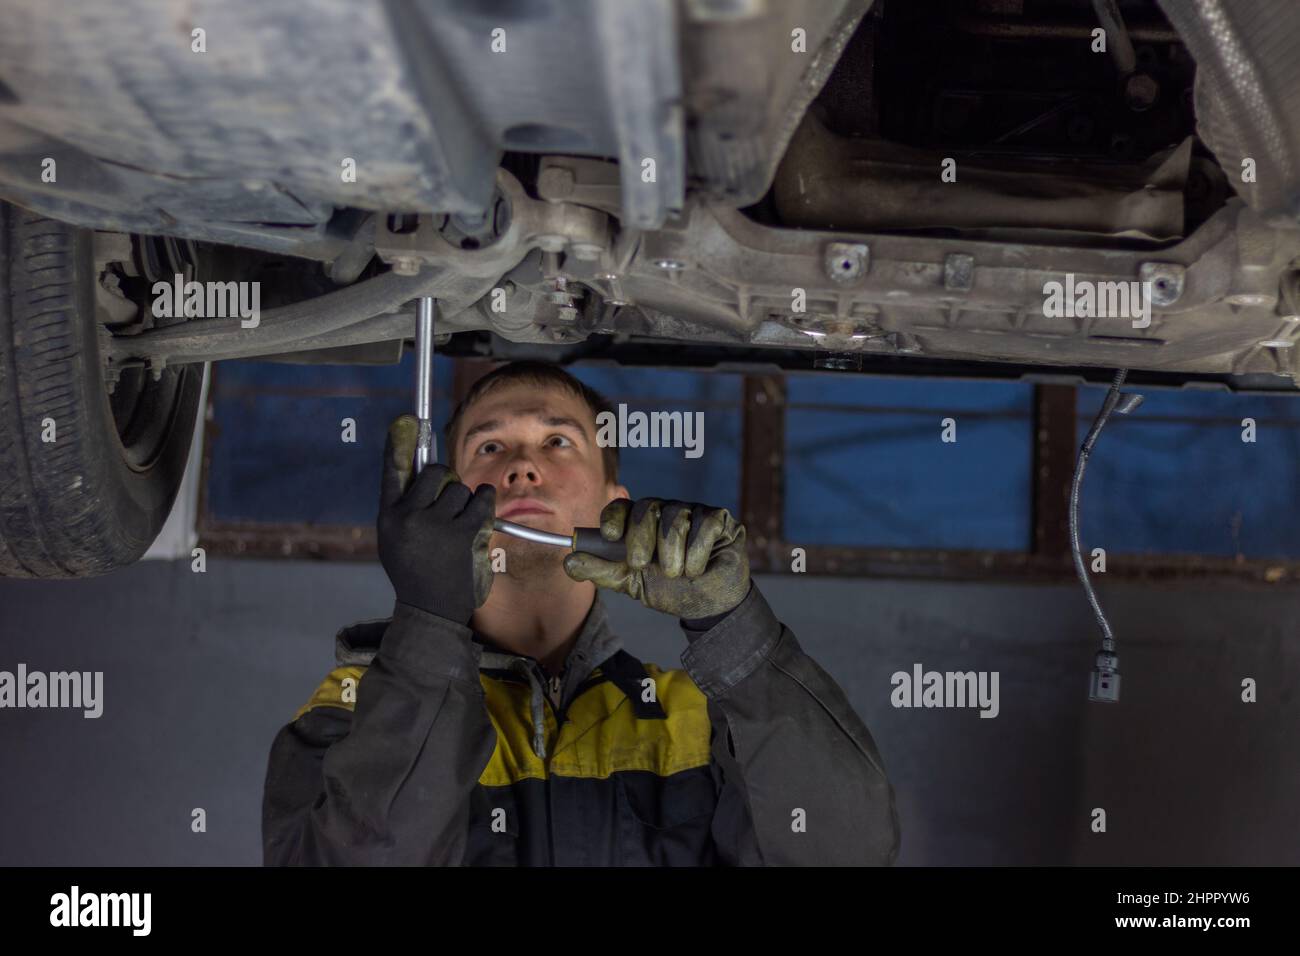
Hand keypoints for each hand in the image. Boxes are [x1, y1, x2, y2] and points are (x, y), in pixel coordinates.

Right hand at [377, 415, 495, 624]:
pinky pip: (481, 499)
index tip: (407, 419)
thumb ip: (404, 503)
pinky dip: (484, 502)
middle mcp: (408, 518)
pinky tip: (479, 514)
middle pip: (436, 473)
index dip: (400, 444)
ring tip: (457, 526)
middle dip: (446, 483)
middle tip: (446, 505)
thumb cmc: (415, 568)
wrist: (431, 609)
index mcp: (387, 517)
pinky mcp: (464, 534)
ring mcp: (436, 526)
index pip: (392, 471)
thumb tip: (419, 463)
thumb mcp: (395, 538)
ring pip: (461, 489)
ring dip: (465, 502)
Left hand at [563, 498, 748, 618]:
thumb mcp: (632, 584)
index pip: (622, 507)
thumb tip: (568, 563)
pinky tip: (699, 568)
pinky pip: (704, 523)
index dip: (614, 516)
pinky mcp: (719, 518)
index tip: (611, 535)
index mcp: (641, 523)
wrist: (708, 606)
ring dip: (672, 554)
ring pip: (675, 517)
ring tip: (676, 574)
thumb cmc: (670, 590)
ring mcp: (693, 511)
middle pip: (646, 508)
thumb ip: (602, 571)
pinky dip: (697, 552)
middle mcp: (665, 511)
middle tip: (642, 566)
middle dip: (640, 539)